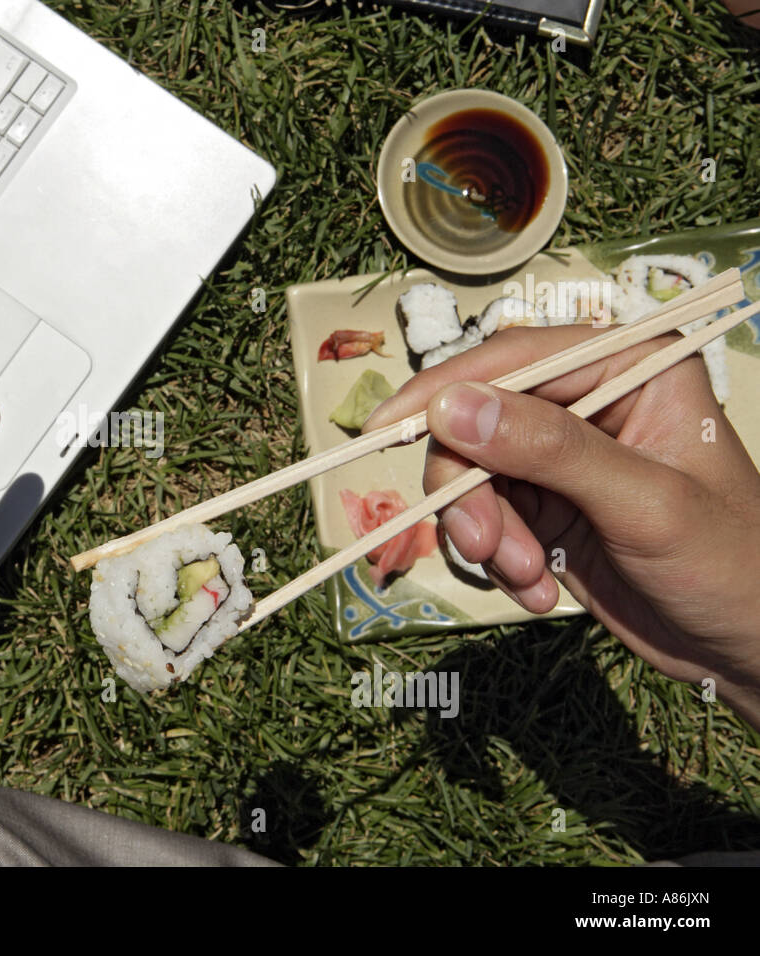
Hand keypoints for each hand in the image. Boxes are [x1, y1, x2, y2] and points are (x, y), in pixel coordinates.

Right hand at [363, 326, 759, 725]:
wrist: (749, 648)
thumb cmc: (730, 563)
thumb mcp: (643, 502)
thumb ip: (550, 450)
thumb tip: (450, 407)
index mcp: (628, 368)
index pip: (513, 360)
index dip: (443, 391)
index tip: (385, 428)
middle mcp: (588, 402)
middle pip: (478, 421)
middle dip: (472, 490)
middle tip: (485, 547)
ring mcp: (562, 459)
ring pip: (473, 476)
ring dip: (486, 534)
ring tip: (528, 577)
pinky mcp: (545, 509)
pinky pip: (486, 520)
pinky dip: (500, 561)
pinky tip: (540, 590)